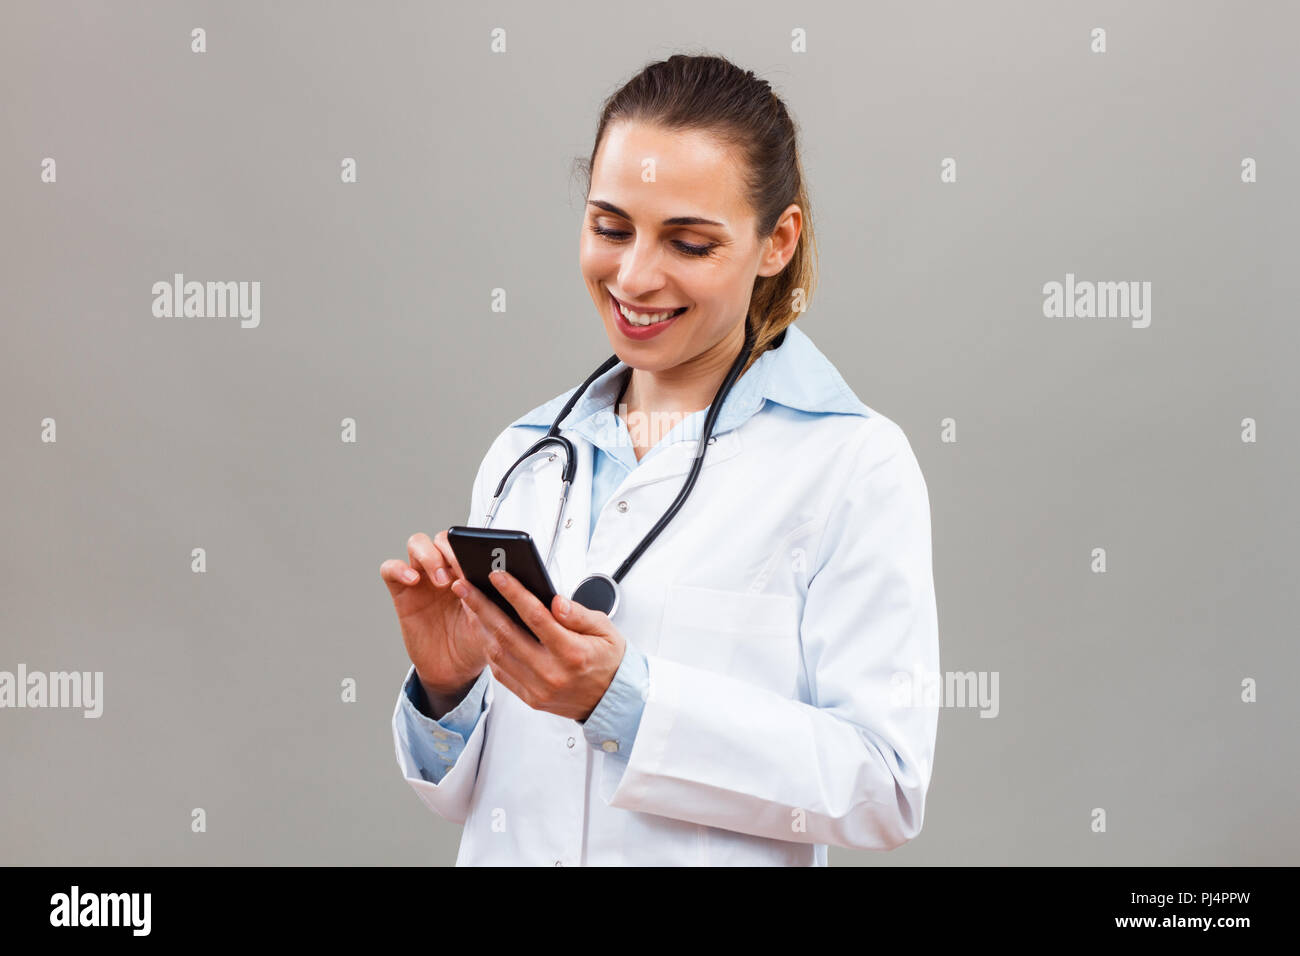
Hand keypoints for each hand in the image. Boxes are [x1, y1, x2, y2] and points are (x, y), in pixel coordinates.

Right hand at [380, 531, 489, 702]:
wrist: (454, 671)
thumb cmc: (476, 643)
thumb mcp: (494, 622)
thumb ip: (496, 599)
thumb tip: (510, 579)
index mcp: (471, 572)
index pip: (469, 543)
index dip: (473, 545)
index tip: (482, 559)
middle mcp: (446, 570)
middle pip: (443, 538)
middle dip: (451, 548)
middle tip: (460, 569)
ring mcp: (422, 579)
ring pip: (418, 544)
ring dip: (429, 555)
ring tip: (441, 579)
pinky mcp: (402, 592)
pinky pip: (390, 569)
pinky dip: (399, 568)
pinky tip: (413, 579)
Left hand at [449, 568, 625, 722]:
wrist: (611, 701)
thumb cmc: (609, 661)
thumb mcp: (606, 631)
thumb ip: (579, 615)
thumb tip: (556, 601)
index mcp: (572, 652)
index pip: (536, 617)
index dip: (514, 593)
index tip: (497, 576)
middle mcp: (552, 672)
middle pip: (507, 633)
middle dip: (481, 605)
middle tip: (464, 585)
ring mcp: (538, 688)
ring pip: (498, 653)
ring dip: (480, 626)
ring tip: (469, 603)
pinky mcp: (530, 697)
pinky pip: (501, 672)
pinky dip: (488, 649)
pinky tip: (483, 630)